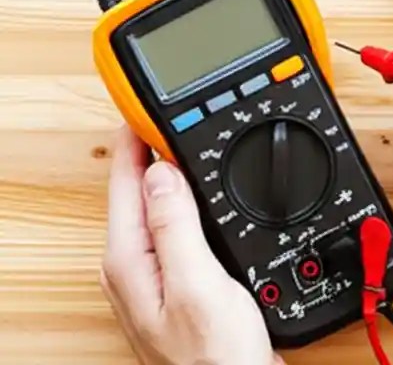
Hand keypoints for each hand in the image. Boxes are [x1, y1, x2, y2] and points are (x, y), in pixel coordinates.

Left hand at [101, 127, 281, 364]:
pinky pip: (179, 225)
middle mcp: (134, 265)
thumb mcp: (198, 282)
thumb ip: (175, 225)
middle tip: (180, 111)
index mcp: (129, 259)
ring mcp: (156, 274)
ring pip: (162, 205)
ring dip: (177, 174)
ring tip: (192, 138)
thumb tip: (161, 171)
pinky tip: (211, 192)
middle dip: (156, 149)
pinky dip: (193, 201)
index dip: (139, 135)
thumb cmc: (216, 357)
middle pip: (140, 188)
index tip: (154, 103)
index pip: (127, 179)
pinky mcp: (180, 280)